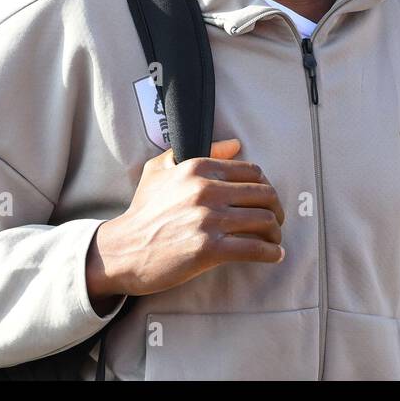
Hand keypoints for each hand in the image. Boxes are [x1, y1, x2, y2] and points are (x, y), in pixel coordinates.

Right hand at [85, 139, 284, 309]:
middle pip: (265, 195)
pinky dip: (270, 253)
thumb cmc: (143, 211)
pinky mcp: (209, 249)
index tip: (266, 200)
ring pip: (264, 221)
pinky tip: (274, 256)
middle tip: (276, 221)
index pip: (252, 171)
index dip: (266, 186)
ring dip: (275, 233)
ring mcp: (208, 220)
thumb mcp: (160, 169)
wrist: (123, 250)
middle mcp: (206, 190)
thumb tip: (235, 144)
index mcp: (197, 167)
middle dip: (277, 210)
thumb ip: (199, 153)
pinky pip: (254, 248)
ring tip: (274, 241)